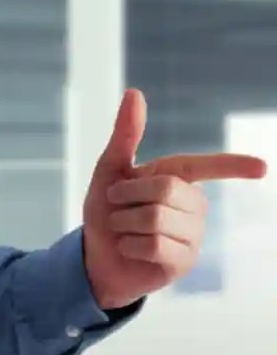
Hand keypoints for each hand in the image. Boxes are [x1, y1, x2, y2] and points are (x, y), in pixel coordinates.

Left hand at [82, 89, 266, 309]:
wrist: (95, 257)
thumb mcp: (109, 171)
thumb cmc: (106, 212)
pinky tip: (130, 250)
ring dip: (124, 222)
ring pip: (156, 218)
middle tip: (118, 208)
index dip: (232, 165)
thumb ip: (125, 135)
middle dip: (127, 196)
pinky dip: (129, 245)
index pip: (206, 167)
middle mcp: (193, 205)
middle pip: (165, 189)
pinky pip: (154, 245)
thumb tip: (134, 93)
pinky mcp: (184, 261)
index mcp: (178, 179)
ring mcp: (193, 235)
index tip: (261, 167)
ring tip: (124, 230)